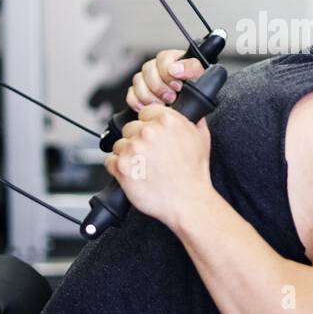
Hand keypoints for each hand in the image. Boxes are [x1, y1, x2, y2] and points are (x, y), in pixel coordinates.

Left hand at [105, 103, 213, 228]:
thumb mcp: (202, 140)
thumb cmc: (195, 174)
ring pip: (119, 144)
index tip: (153, 136)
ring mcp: (132, 149)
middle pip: (130, 128)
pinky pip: (110, 161)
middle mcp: (147, 132)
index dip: (149, 125)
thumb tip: (193, 114)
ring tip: (143, 167)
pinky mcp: (121, 167)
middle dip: (138, 140)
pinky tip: (133, 174)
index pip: (145, 112)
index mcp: (166, 120)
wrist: (188, 201)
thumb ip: (194, 122)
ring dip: (128, 154)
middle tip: (149, 155)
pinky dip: (118, 168)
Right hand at [125, 48, 205, 110]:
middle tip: (170, 98)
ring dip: (149, 95)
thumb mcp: (200, 77)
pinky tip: (149, 108)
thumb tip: (175, 69)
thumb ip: (192, 68)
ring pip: (138, 81)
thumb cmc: (197, 91)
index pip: (162, 58)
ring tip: (162, 105)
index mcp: (173, 59)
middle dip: (159, 87)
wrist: (192, 111)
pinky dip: (138, 102)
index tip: (177, 86)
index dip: (168, 73)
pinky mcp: (139, 93)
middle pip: (148, 69)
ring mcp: (147, 80)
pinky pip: (131, 94)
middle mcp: (158, 68)